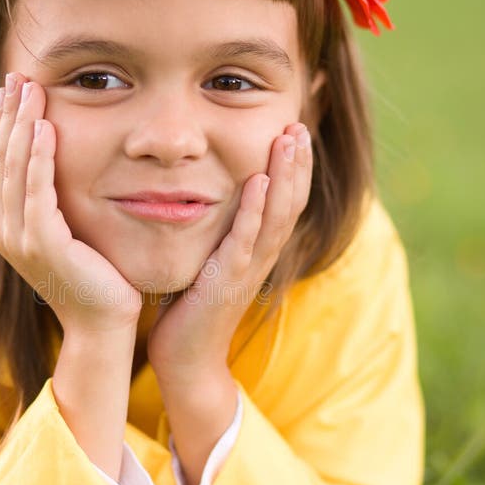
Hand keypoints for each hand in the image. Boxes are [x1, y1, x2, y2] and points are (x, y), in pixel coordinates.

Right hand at [0, 73, 141, 477]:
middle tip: (19, 75)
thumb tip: (58, 158)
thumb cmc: (95, 275)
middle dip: (8, 115)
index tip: (14, 88)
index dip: (4, 123)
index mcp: (6, 224)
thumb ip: (54, 198)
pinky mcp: (41, 245)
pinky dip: (38, 157)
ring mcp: (17, 239)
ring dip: (21, 125)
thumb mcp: (69, 230)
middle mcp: (3, 229)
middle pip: (0, 159)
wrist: (103, 323)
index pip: (0, 162)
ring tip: (30, 89)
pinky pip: (36, 192)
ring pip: (14, 169)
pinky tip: (45, 127)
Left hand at [146, 124, 311, 484]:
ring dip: (285, 176)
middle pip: (289, 204)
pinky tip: (258, 181)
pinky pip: (244, 242)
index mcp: (255, 253)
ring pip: (276, 217)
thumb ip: (216, 238)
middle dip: (297, 163)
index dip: (292, 169)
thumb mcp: (207, 266)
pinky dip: (254, 211)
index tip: (292, 131)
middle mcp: (258, 259)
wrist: (185, 362)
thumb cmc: (190, 312)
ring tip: (289, 138)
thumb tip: (205, 204)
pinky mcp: (225, 283)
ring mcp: (246, 271)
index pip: (282, 204)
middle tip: (298, 122)